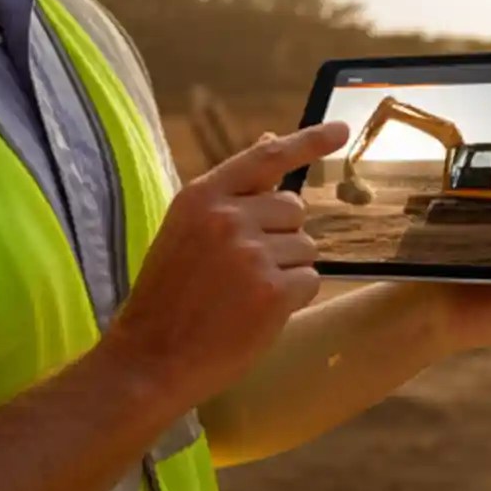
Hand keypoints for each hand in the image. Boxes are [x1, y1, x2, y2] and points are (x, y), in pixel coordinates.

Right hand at [103, 121, 349, 410]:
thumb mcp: (186, 229)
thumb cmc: (169, 297)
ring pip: (305, 248)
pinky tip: (256, 313)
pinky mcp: (273, 291)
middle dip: (281, 236)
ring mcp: (252, 254)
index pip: (266, 158)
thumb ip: (231, 191)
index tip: (341, 130)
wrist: (149, 360)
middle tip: (242, 270)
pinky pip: (310, 281)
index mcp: (202, 197)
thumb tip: (272, 140)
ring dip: (286, 271)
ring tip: (242, 294)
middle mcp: (228, 217)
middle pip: (294, 209)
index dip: (308, 141)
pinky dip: (293, 299)